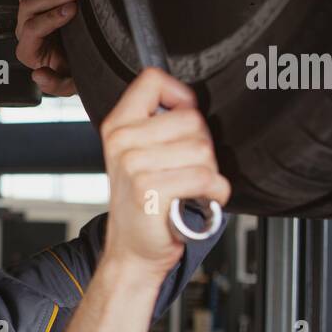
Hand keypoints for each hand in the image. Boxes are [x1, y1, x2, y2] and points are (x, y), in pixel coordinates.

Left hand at [15, 0, 80, 96]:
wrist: (81, 60)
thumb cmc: (75, 72)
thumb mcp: (69, 85)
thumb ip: (54, 85)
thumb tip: (38, 74)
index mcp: (28, 52)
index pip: (32, 29)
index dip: (50, 18)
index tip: (72, 9)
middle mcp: (24, 31)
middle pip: (28, 6)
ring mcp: (29, 14)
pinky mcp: (37, 1)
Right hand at [99, 68, 231, 279]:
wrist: (133, 251)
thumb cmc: (145, 204)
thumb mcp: (139, 156)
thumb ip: (158, 124)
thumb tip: (192, 105)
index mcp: (117, 126)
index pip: (152, 80)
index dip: (179, 96)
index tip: (181, 119)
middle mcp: (121, 141)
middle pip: (191, 118)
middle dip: (202, 146)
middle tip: (186, 169)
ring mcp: (132, 165)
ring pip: (202, 149)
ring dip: (209, 172)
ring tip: (191, 187)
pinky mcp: (150, 190)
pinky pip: (205, 176)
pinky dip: (214, 192)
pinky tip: (201, 200)